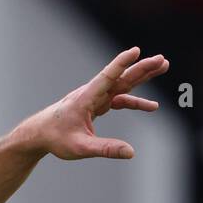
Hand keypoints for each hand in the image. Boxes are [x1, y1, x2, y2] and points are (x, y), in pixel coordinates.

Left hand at [25, 47, 168, 160]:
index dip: (121, 64)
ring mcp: (96, 97)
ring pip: (122, 84)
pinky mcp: (97, 104)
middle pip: (120, 78)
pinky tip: (152, 107)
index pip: (106, 77)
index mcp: (86, 98)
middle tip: (162, 60)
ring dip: (142, 76)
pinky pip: (119, 100)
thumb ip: (106, 149)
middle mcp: (92, 93)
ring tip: (163, 66)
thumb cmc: (56, 139)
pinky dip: (135, 102)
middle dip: (142, 69)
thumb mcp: (81, 148)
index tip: (136, 51)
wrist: (40, 134)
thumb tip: (131, 152)